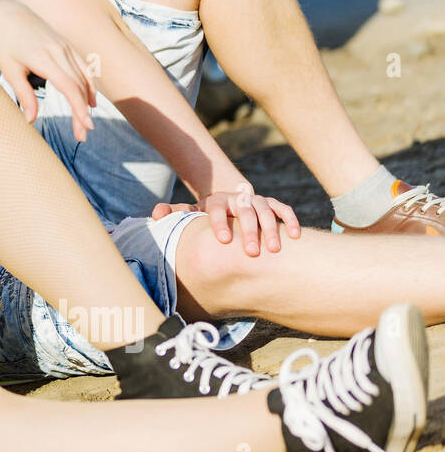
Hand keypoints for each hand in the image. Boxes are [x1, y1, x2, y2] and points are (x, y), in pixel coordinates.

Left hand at [0, 0, 96, 141]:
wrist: (5, 13)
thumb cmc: (3, 42)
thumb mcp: (9, 70)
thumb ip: (23, 94)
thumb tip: (30, 121)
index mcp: (44, 57)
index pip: (69, 86)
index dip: (78, 108)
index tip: (85, 127)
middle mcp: (59, 50)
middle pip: (78, 86)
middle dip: (82, 112)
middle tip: (82, 136)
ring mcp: (64, 46)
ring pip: (82, 77)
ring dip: (86, 101)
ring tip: (85, 123)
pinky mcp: (65, 44)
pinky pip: (82, 66)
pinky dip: (88, 84)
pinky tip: (89, 100)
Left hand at [152, 184, 301, 256]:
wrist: (227, 204)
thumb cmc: (207, 217)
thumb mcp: (190, 215)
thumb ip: (174, 214)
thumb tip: (155, 214)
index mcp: (216, 200)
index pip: (216, 208)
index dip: (219, 222)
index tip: (223, 240)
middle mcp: (238, 198)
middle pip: (244, 210)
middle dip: (248, 230)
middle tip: (251, 253)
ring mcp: (256, 200)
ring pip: (265, 210)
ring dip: (271, 229)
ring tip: (273, 250)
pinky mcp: (272, 205)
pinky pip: (283, 209)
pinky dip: (290, 220)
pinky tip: (295, 236)